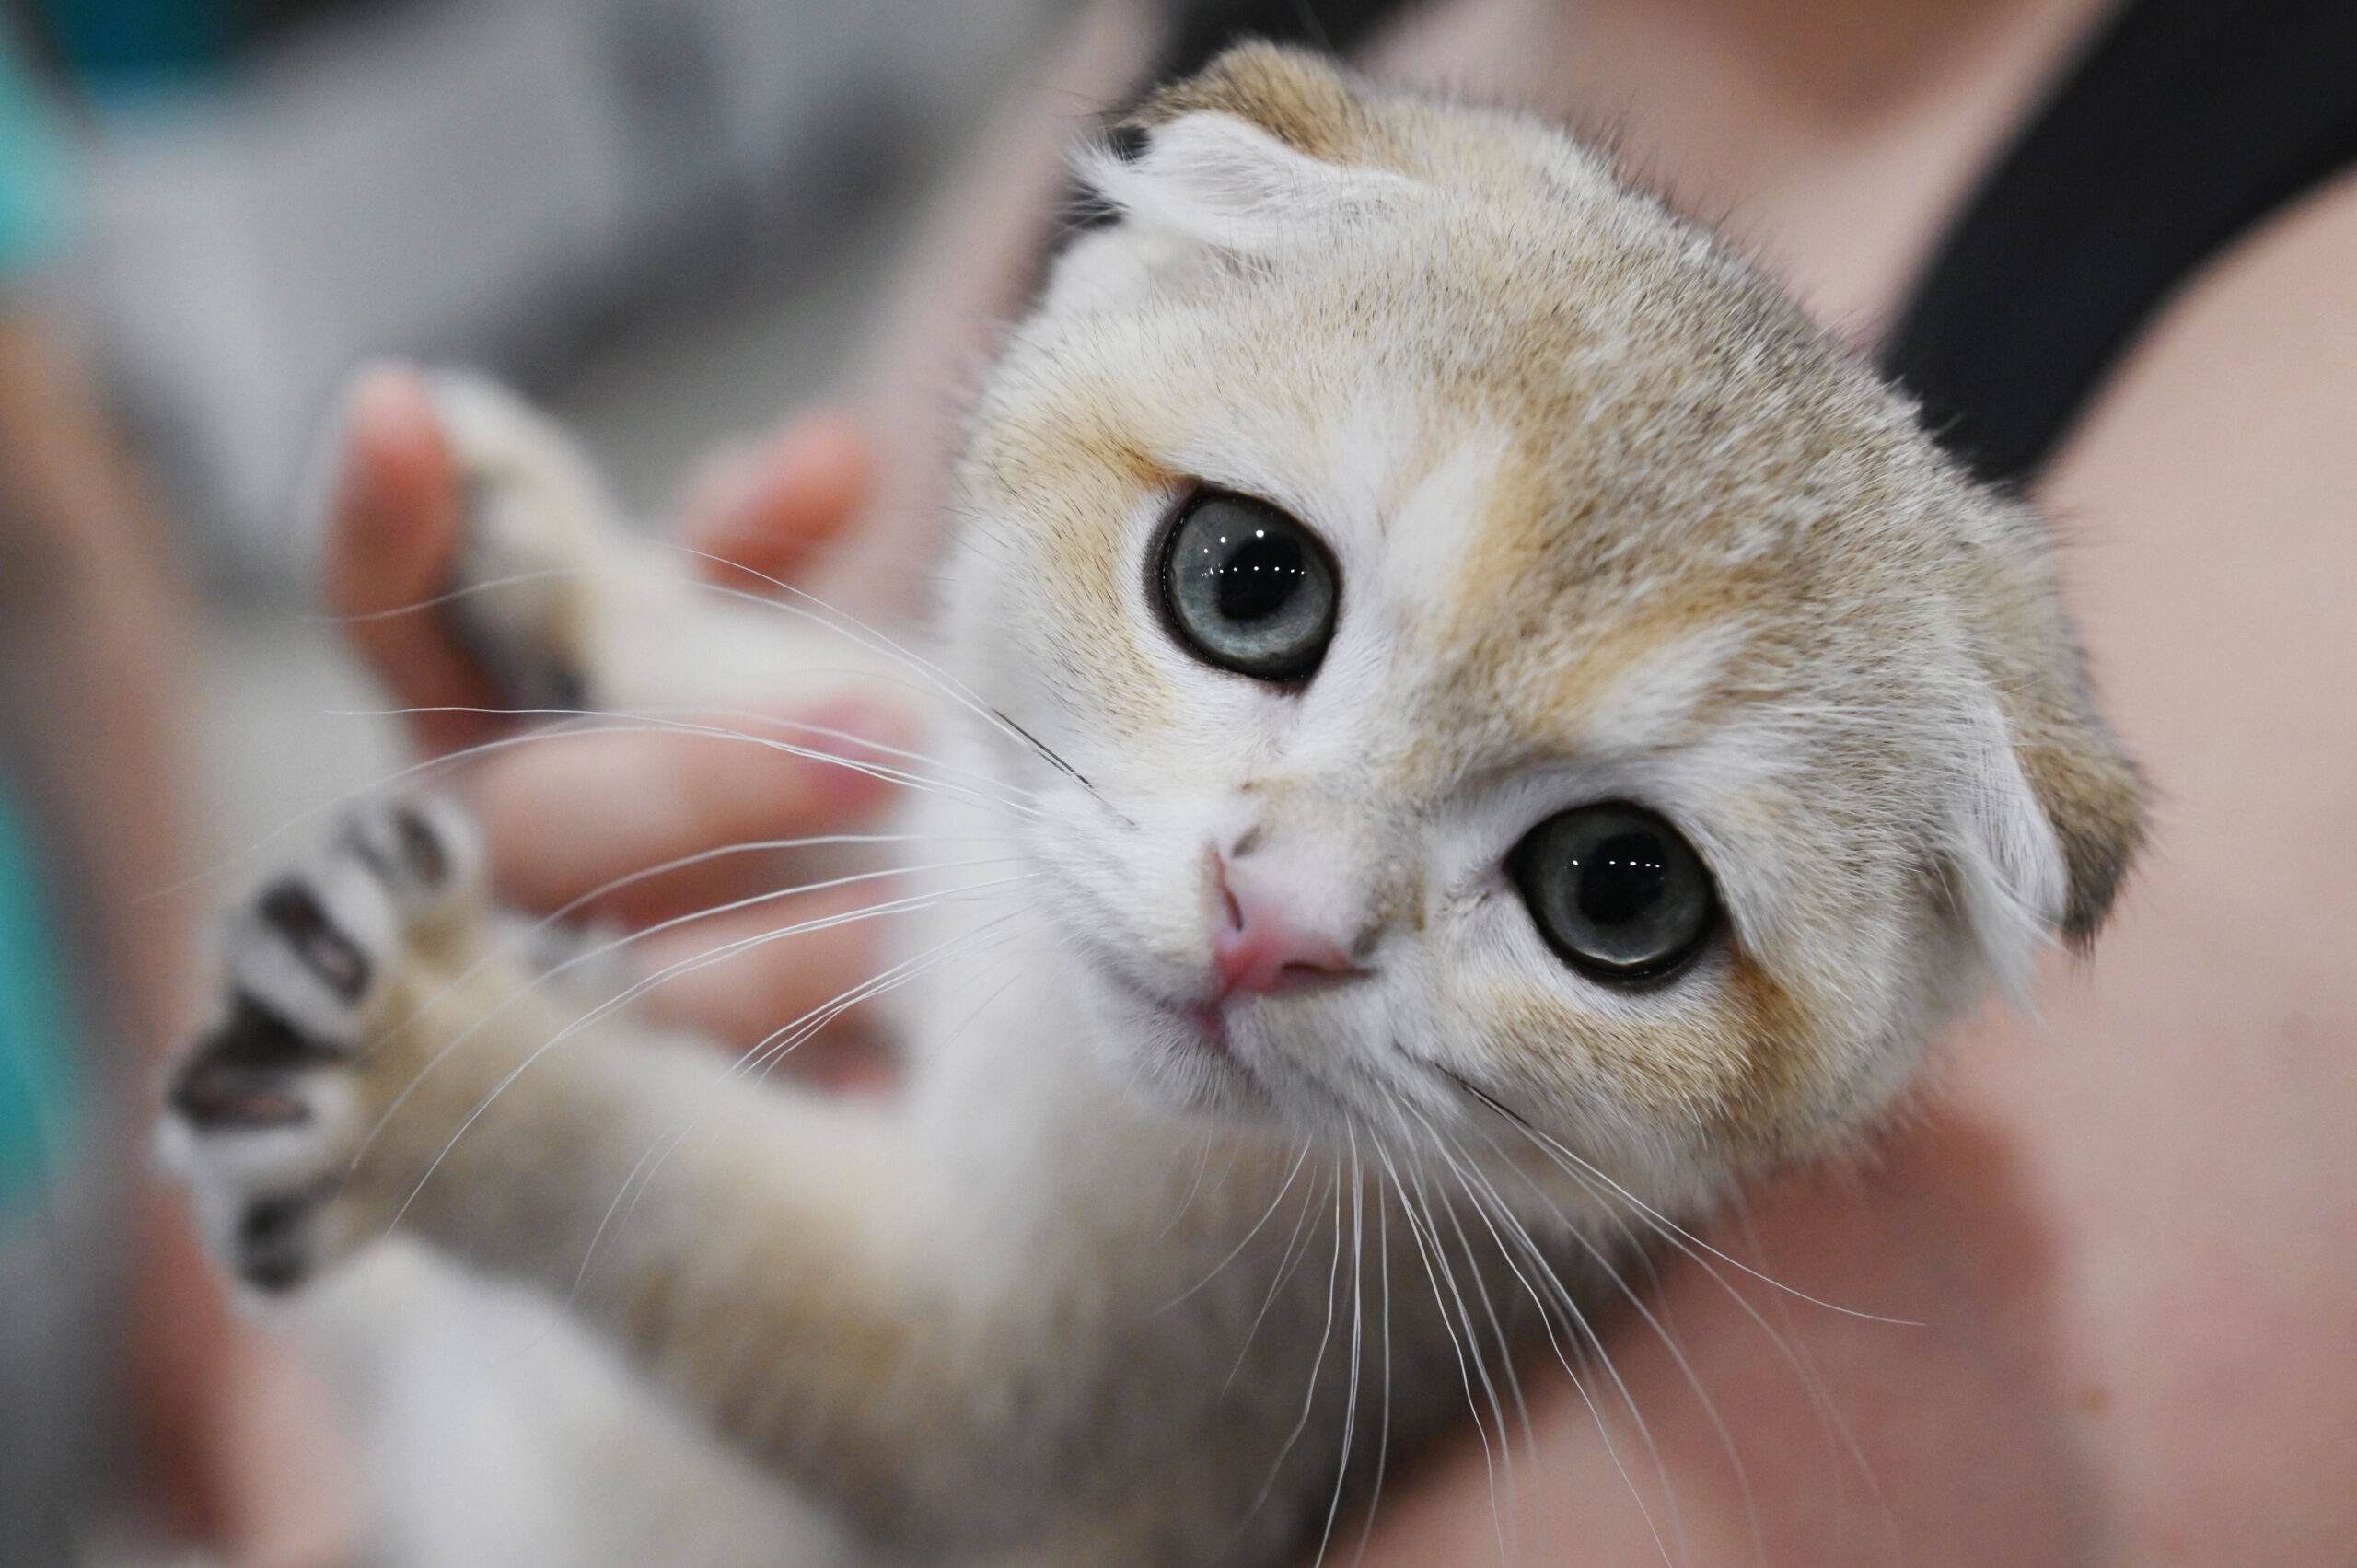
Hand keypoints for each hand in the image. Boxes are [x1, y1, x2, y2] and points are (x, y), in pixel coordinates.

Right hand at [325, 367, 911, 1075]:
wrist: (700, 1023)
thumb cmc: (695, 787)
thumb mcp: (702, 659)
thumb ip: (745, 553)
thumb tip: (831, 452)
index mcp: (470, 727)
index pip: (389, 614)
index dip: (382, 520)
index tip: (406, 400)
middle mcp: (460, 866)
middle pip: (533, 818)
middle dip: (705, 778)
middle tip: (886, 738)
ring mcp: (513, 1006)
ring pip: (606, 992)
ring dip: (759, 960)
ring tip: (901, 919)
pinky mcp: (595, 1131)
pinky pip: (680, 1127)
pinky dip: (792, 1100)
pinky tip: (885, 1093)